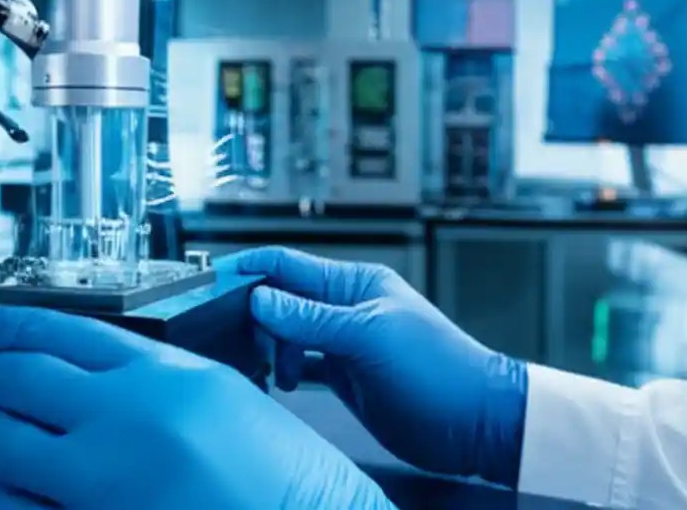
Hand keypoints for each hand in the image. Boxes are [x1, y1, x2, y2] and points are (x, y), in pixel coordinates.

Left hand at [0, 306, 394, 509]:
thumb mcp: (223, 395)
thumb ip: (152, 375)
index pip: (64, 332)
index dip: (12, 324)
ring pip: (1, 443)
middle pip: (19, 379)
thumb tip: (83, 369)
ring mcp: (103, 485)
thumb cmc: (282, 476)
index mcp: (164, 378)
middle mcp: (126, 425)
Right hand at [223, 247, 527, 486]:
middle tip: (238, 339)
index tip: (212, 279)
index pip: (288, 264)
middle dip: (255, 314)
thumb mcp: (369, 335)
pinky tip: (275, 381)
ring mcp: (344, 344)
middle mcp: (345, 308)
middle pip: (282, 300)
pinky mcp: (344, 377)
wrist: (474, 421)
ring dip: (269, 347)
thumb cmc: (437, 368)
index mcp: (354, 284)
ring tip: (268, 369)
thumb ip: (311, 318)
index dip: (249, 267)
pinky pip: (300, 366)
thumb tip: (260, 299)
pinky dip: (282, 371)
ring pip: (287, 334)